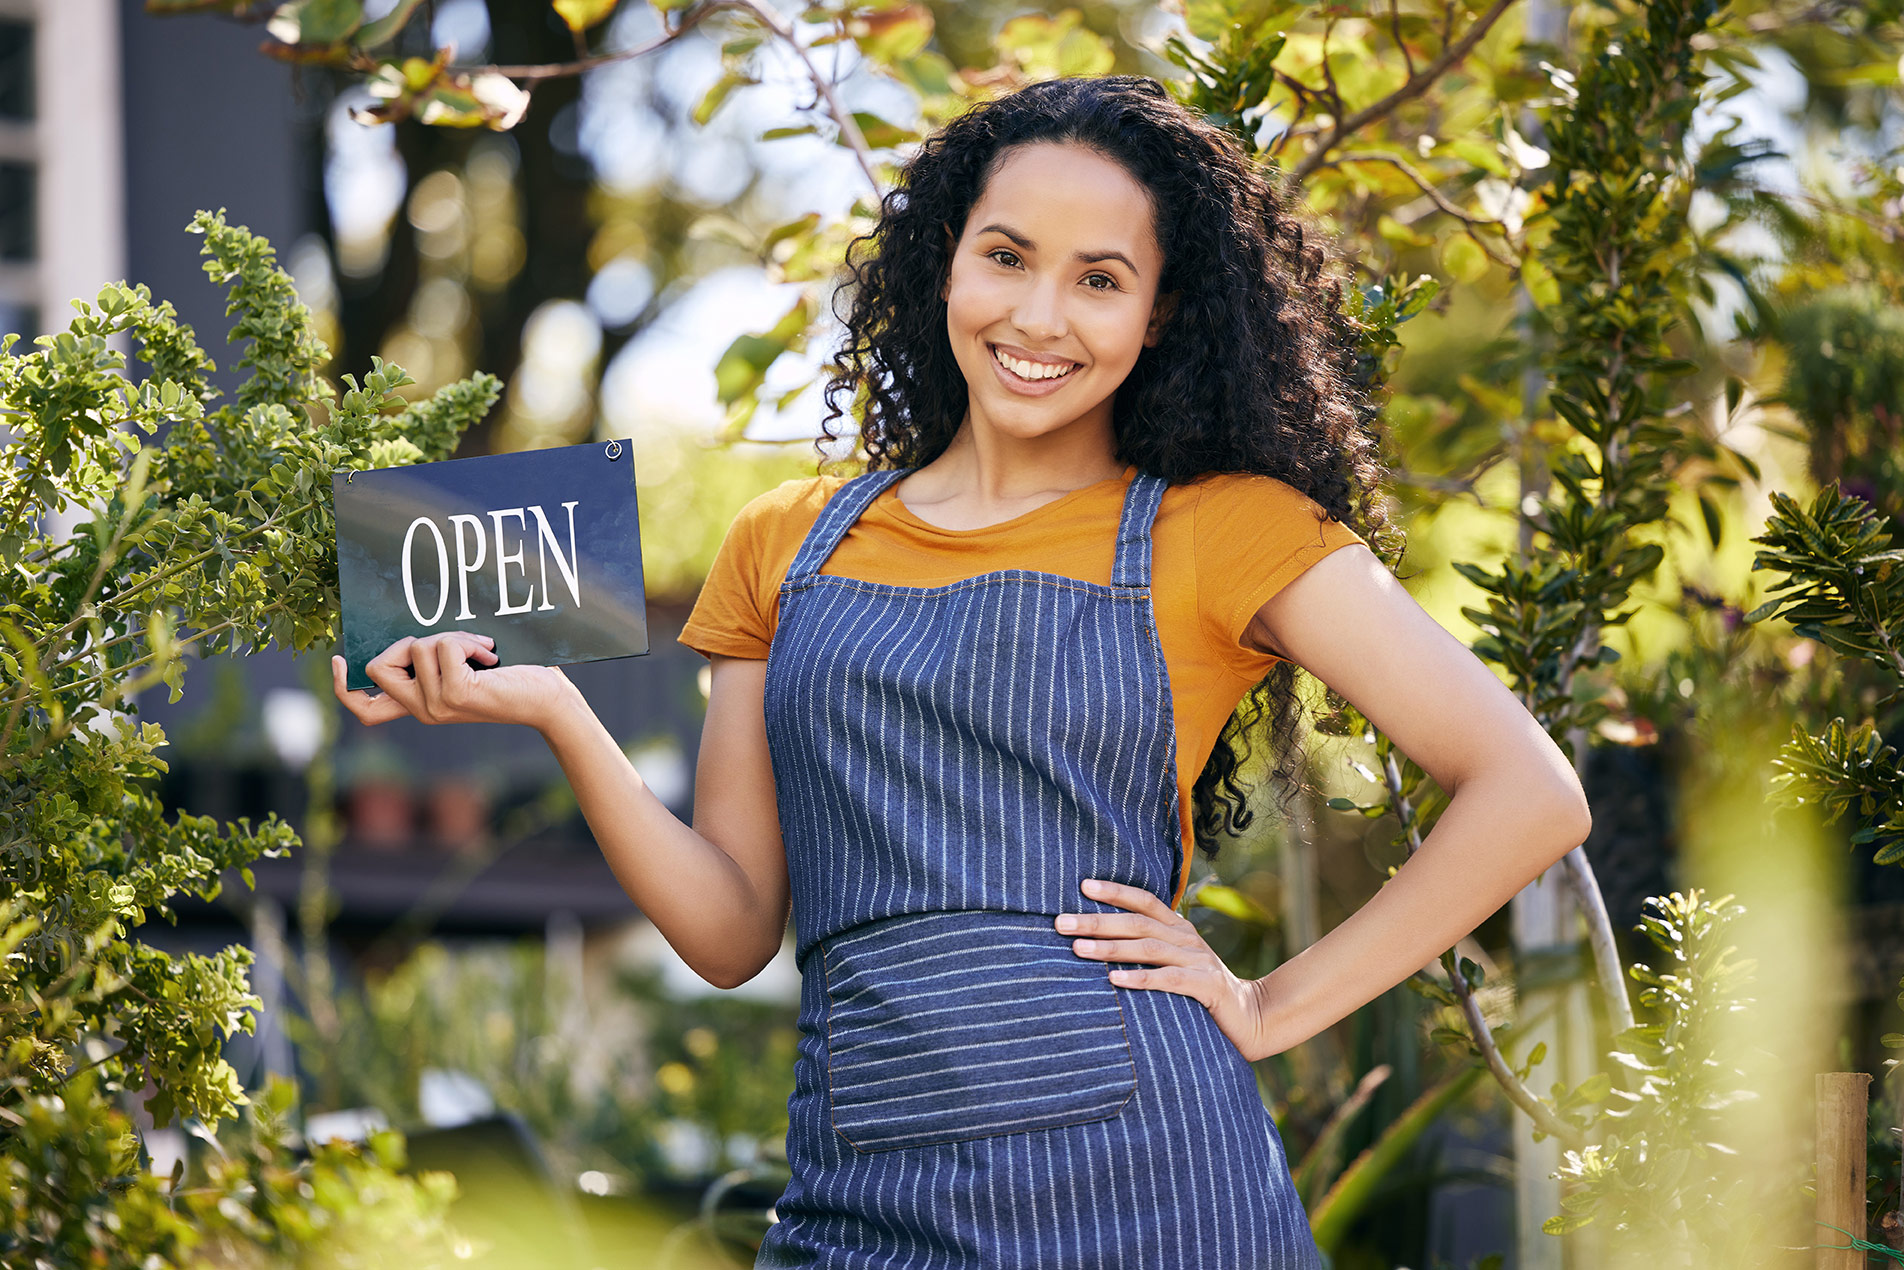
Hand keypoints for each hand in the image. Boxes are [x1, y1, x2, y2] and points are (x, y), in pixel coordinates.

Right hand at [331, 632, 576, 731]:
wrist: (549, 699)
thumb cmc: (514, 677)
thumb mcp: (463, 667)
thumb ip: (434, 659)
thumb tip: (410, 631)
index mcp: (421, 705)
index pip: (366, 709)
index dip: (342, 687)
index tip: (336, 659)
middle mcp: (424, 710)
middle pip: (378, 668)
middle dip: (407, 642)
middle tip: (448, 644)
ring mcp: (437, 706)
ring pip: (417, 647)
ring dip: (453, 636)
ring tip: (484, 651)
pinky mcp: (456, 695)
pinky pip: (444, 646)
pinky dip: (469, 640)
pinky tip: (492, 657)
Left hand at [1055, 877, 1268, 1061]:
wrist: (1250, 1017)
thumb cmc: (1200, 990)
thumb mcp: (1174, 962)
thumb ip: (1147, 949)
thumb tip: (1096, 941)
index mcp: (1178, 928)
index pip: (1144, 901)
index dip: (1115, 891)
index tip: (1082, 886)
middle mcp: (1187, 939)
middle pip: (1137, 923)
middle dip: (1097, 921)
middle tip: (1061, 923)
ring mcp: (1199, 961)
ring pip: (1149, 948)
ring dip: (1110, 948)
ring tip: (1078, 950)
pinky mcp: (1207, 987)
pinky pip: (1169, 980)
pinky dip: (1140, 979)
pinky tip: (1114, 981)